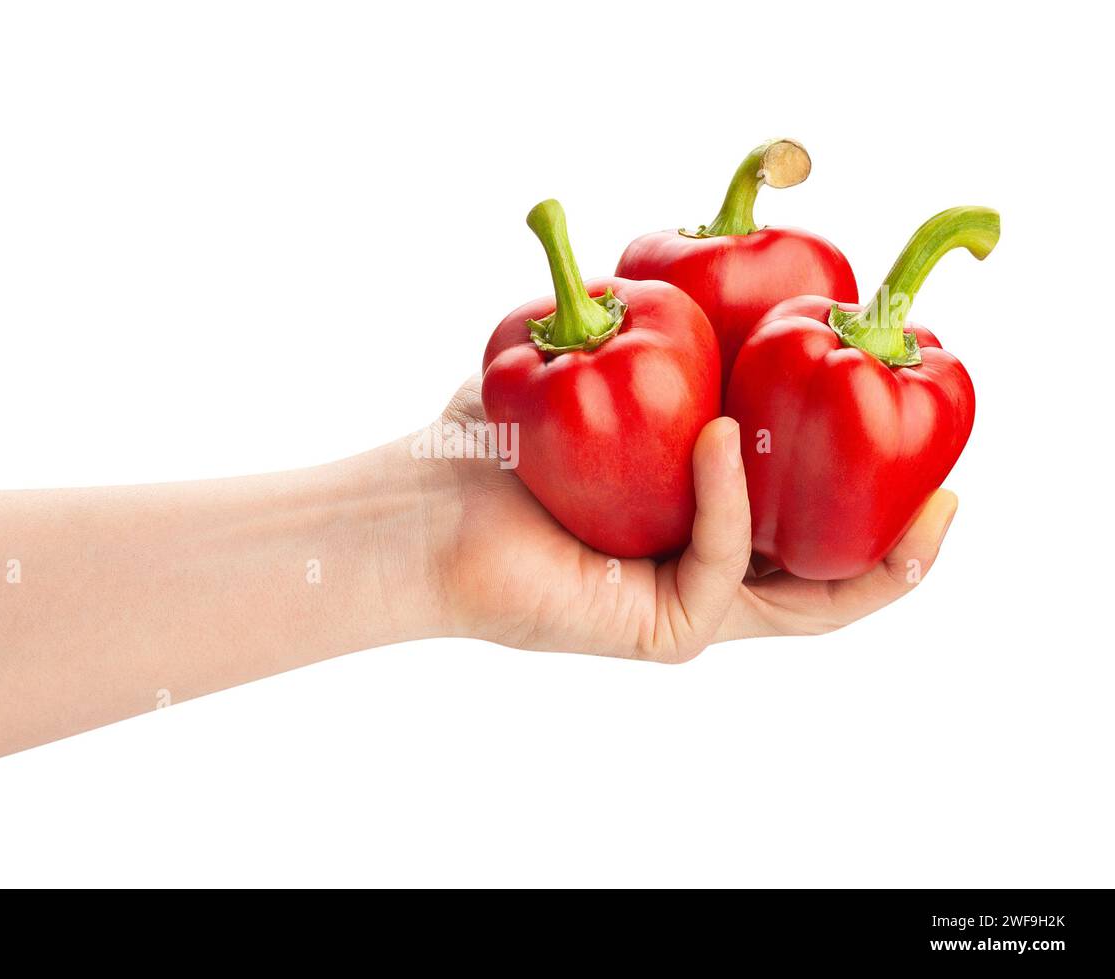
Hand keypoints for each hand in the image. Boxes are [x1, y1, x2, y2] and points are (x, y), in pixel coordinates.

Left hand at [433, 375, 957, 661]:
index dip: (869, 485)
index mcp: (700, 522)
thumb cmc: (490, 441)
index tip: (915, 431)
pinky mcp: (658, 631)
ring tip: (924, 501)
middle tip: (947, 491)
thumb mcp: (587, 372)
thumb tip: (685, 267)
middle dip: (900, 541)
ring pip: (807, 601)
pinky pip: (720, 567)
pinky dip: (729, 501)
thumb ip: (644, 335)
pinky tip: (721, 436)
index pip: (806, 518)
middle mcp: (702, 572)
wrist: (420, 503)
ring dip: (870, 554)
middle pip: (828, 575)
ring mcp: (684, 607)